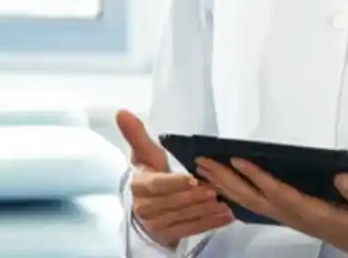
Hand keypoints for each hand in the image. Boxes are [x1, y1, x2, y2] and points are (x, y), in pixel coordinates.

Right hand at [117, 110, 234, 248]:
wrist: (144, 204)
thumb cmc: (148, 173)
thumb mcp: (144, 154)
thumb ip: (136, 135)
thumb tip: (122, 111)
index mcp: (138, 185)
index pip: (157, 185)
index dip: (174, 182)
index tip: (192, 178)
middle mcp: (145, 208)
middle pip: (173, 202)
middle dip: (195, 196)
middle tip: (215, 189)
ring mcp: (157, 224)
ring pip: (184, 216)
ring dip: (205, 210)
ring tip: (224, 202)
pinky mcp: (168, 235)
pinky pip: (191, 229)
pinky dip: (210, 223)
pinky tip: (225, 215)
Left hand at [195, 157, 347, 257]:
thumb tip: (340, 175)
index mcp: (315, 215)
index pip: (280, 193)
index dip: (258, 176)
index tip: (237, 159)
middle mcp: (300, 218)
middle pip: (255, 199)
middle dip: (228, 180)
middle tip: (202, 162)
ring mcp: (298, 220)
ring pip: (255, 203)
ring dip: (229, 186)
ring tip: (205, 169)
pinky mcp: (300, 218)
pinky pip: (264, 205)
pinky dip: (243, 194)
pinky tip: (231, 186)